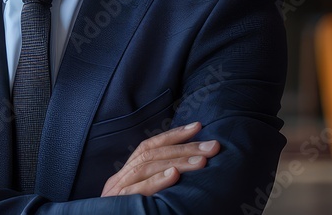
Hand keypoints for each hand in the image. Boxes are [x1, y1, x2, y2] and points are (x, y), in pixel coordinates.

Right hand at [101, 121, 219, 197]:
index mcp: (125, 176)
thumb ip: (155, 182)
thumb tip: (184, 170)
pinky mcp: (119, 205)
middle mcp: (119, 179)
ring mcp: (117, 192)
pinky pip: (138, 191)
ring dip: (178, 162)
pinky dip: (157, 181)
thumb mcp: (143, 198)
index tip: (198, 126)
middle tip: (213, 146)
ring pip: (146, 168)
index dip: (172, 135)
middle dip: (184, 147)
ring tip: (202, 161)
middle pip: (151, 155)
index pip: (148, 147)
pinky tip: (174, 175)